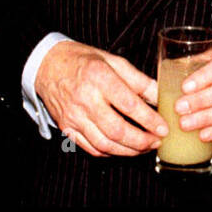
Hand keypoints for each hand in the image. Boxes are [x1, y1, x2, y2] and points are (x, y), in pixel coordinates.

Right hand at [35, 39, 167, 156]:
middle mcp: (85, 99)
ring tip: (144, 147)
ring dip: (128, 150)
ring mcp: (74, 116)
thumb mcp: (113, 60)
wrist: (47, 65)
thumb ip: (138, 80)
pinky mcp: (66, 128)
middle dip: (141, 141)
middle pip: (117, 130)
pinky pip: (91, 148)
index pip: (129, 105)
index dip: (150, 120)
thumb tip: (159, 96)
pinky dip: (110, 152)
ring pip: (104, 144)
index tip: (163, 127)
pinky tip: (123, 148)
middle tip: (157, 141)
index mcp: (99, 77)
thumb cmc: (82, 60)